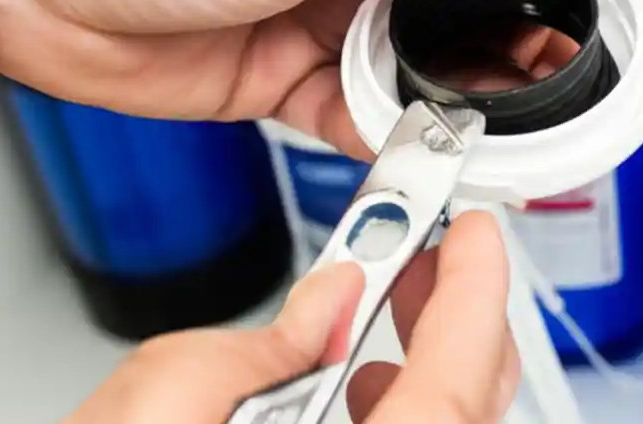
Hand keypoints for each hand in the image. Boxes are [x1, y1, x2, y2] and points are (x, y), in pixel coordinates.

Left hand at [0, 0, 568, 156]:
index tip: (554, 39)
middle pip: (441, 13)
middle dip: (476, 59)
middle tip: (514, 102)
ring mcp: (305, 13)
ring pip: (397, 68)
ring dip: (424, 102)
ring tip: (453, 131)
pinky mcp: (270, 72)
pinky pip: (344, 108)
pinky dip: (372, 131)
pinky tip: (389, 143)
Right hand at [66, 212, 518, 423]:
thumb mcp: (163, 394)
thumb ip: (266, 340)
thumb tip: (329, 302)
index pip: (458, 378)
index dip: (477, 292)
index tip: (479, 235)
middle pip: (466, 409)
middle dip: (459, 319)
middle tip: (433, 254)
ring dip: (433, 366)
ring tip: (397, 304)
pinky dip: (403, 409)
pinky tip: (367, 384)